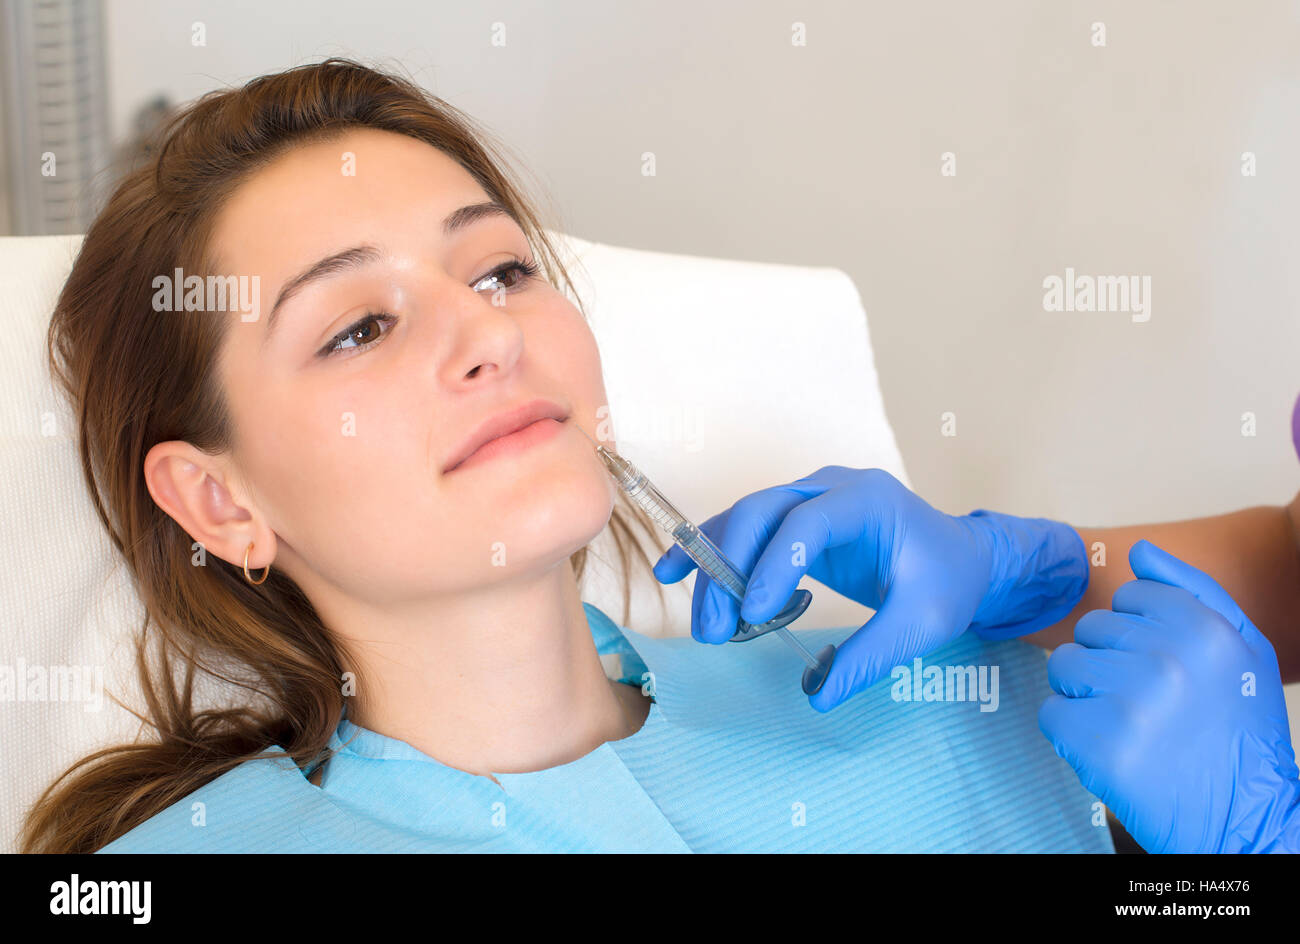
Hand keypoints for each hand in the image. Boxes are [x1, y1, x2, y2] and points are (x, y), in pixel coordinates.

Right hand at [652, 466, 1087, 710]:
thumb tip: (820, 697)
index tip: (755, 614)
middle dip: (730, 569)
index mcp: (867, 499)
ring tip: (707, 627)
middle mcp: (828, 489)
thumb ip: (873, 655)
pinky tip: (675, 573)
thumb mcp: (924, 621)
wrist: (958, 557)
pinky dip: (709, 551)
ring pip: (741, 520)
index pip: (808, 522)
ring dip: (714, 569)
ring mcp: (805, 500)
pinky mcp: (789, 522)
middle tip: (719, 631)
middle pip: (760, 512)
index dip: (774, 565)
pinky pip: (741, 529)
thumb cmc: (947, 580)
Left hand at [1039, 539, 1299, 852]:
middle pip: (1091, 629)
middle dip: (1111, 662)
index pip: (1129, 595)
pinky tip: (1112, 747)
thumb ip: (1192, 590)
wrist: (1247, 821)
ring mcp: (1130, 702)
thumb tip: (1139, 550)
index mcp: (1203, 629)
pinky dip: (1071, 732)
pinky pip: (1050, 711)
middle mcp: (1167, 659)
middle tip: (1151, 704)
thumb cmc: (1241, 732)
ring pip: (1064, 665)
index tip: (1163, 665)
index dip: (1139, 632)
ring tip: (1128, 723)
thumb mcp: (1243, 648)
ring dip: (1085, 694)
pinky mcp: (1097, 743)